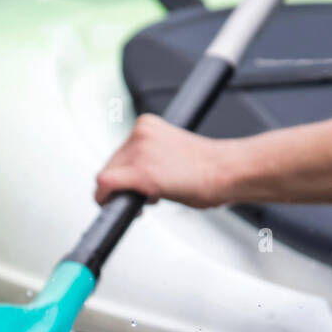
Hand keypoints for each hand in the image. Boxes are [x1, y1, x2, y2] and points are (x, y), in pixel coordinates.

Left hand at [95, 114, 232, 208]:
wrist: (226, 171)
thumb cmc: (210, 168)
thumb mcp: (173, 153)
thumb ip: (151, 160)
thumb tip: (136, 179)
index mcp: (148, 125)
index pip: (122, 151)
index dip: (125, 173)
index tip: (133, 185)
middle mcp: (140, 134)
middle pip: (112, 163)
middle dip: (122, 184)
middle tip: (142, 197)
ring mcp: (138, 152)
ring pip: (108, 175)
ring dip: (121, 192)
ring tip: (148, 199)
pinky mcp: (139, 173)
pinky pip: (105, 184)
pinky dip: (105, 199)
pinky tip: (116, 206)